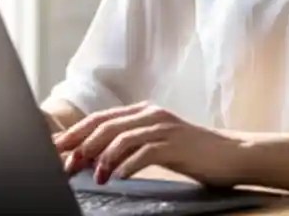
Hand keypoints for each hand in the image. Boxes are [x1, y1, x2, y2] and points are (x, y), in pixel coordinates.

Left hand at [52, 102, 248, 186]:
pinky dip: (127, 164)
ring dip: (102, 157)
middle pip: (104, 125)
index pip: (99, 119)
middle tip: (65, 165)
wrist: (232, 155)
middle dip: (80, 145)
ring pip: (121, 136)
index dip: (75, 133)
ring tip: (94, 176)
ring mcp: (163, 127)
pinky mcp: (175, 143)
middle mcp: (150, 114)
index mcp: (143, 111)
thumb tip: (94, 159)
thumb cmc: (193, 154)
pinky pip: (144, 152)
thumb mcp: (157, 144)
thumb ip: (130, 145)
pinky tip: (118, 176)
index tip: (55, 149)